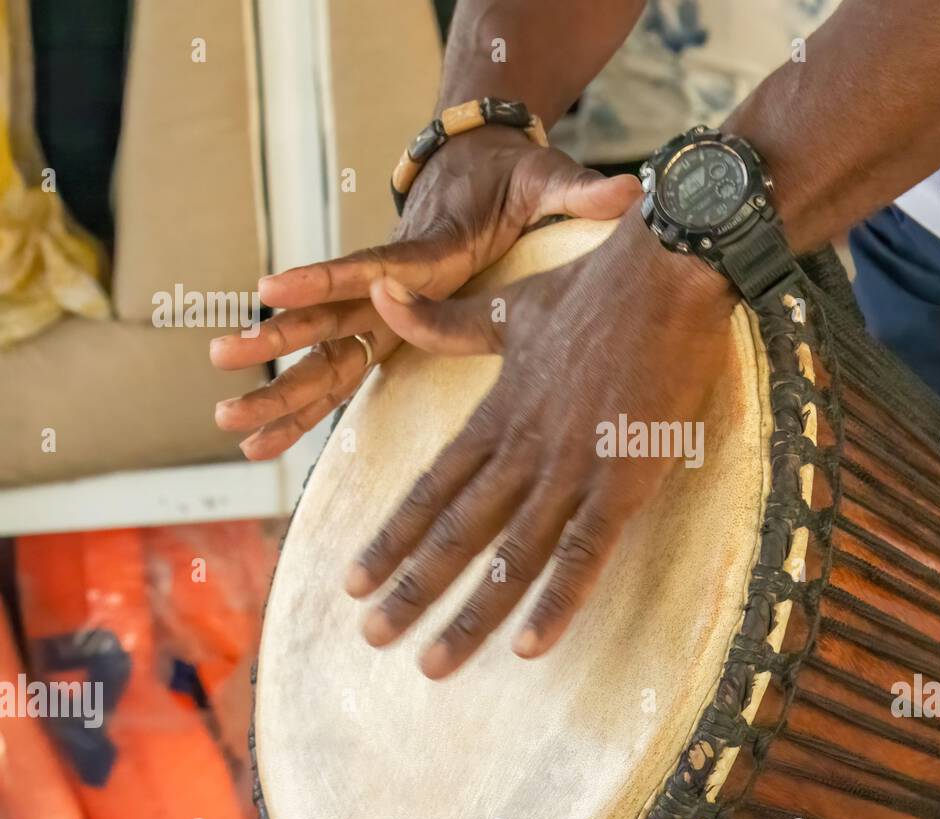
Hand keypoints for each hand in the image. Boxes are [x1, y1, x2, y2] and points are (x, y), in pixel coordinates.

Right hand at [211, 126, 640, 459]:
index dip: (326, 279)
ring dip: (280, 389)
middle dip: (278, 341)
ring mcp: (383, 311)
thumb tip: (633, 190)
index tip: (270, 288)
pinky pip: (339, 378)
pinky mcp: (384, 330)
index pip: (373, 267)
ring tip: (229, 423)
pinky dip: (303, 412)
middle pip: (331, 316)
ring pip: (325, 356)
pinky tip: (266, 448)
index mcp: (429, 251)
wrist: (480, 164)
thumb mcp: (544, 182)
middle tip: (222, 361)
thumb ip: (579, 192)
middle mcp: (394, 284)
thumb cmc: (511, 178)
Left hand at [347, 215, 737, 677]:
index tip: (353, 582)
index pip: (431, 489)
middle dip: (412, 591)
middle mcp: (522, 449)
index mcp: (497, 413)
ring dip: (470, 614)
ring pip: (510, 555)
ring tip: (433, 664)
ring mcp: (571, 467)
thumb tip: (379, 299)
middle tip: (373, 639)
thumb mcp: (510, 306)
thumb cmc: (596, 288)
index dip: (391, 538)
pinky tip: (528, 648)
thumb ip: (445, 322)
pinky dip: (556, 601)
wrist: (665, 273)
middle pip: (457, 532)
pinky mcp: (623, 479)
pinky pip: (585, 552)